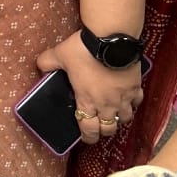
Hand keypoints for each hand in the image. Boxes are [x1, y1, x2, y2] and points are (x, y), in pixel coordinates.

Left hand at [37, 30, 144, 145]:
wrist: (111, 39)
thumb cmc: (83, 50)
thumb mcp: (59, 54)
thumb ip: (47, 63)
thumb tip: (40, 66)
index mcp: (87, 101)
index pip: (89, 129)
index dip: (88, 137)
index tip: (87, 137)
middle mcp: (107, 105)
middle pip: (109, 129)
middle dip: (104, 131)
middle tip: (100, 126)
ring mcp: (123, 98)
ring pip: (125, 119)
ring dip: (119, 119)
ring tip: (114, 114)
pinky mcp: (136, 87)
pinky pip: (137, 102)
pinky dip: (132, 103)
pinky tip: (128, 99)